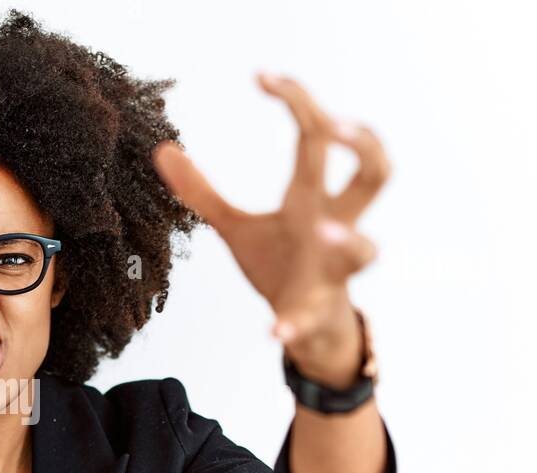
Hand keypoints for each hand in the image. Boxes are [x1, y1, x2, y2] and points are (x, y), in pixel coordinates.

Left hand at [152, 72, 389, 383]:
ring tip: (322, 233)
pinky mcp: (315, 313)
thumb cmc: (279, 263)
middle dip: (363, 147)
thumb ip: (201, 191)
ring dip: (346, 241)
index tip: (262, 76)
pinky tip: (274, 331)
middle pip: (374, 176)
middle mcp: (333, 226)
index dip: (299, 102)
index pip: (318, 138)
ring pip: (363, 250)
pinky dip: (292, 325)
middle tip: (334, 123)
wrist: (305, 328)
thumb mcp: (234, 226)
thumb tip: (162, 150)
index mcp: (312, 199)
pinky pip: (309, 319)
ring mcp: (332, 272)